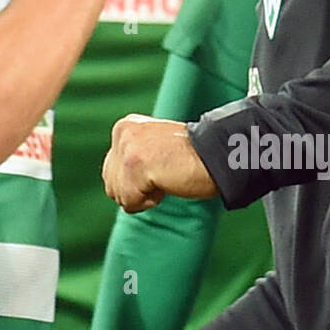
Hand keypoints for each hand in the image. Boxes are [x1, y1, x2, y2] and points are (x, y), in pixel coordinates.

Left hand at [102, 113, 218, 212]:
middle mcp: (122, 133)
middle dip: (138, 189)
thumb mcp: (154, 148)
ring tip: (167, 176)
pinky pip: (130, 203)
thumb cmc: (193, 157)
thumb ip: (132, 159)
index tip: (163, 166)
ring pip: (119, 195)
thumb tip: (114, 188)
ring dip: (145, 195)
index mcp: (125, 126)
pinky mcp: (135, 165)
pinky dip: (151, 201)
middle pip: (112, 186)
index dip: (139, 180)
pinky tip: (168, 182)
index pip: (112, 172)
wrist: (217, 155)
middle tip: (165, 172)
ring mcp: (127, 148)